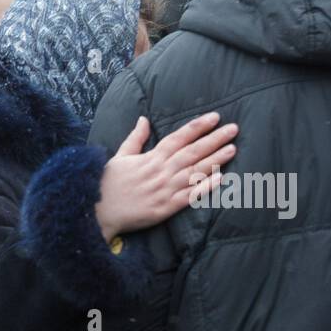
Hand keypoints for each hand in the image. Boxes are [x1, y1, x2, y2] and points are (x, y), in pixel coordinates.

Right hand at [95, 113, 238, 242]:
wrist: (97, 212)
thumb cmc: (106, 184)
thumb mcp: (119, 157)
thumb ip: (135, 139)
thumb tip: (144, 119)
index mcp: (150, 158)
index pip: (178, 138)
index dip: (197, 127)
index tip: (215, 117)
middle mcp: (160, 172)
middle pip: (192, 152)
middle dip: (214, 139)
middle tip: (234, 129)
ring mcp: (163, 190)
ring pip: (194, 172)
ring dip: (215, 160)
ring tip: (232, 149)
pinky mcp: (164, 209)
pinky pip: (189, 196)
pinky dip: (204, 187)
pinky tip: (220, 178)